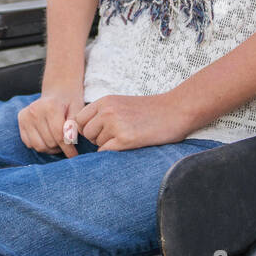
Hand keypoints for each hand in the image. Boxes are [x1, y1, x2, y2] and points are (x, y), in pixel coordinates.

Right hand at [18, 88, 83, 157]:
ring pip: (39, 146)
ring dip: (50, 149)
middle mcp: (35, 111)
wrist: (57, 90)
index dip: (68, 148)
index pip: (59, 136)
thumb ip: (75, 125)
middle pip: (49, 142)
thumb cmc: (70, 101)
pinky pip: (29, 143)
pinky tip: (48, 140)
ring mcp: (25, 116)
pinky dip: (40, 146)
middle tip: (67, 145)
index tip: (74, 156)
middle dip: (61, 148)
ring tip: (58, 145)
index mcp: (50, 106)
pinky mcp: (21, 120)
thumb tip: (71, 140)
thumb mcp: (78, 109)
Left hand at [74, 93, 188, 151]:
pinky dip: (114, 154)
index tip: (99, 133)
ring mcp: (116, 124)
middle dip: (97, 138)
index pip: (79, 119)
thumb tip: (82, 133)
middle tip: (117, 137)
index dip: (87, 129)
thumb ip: (103, 114)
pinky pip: (106, 153)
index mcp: (105, 101)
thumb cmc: (151, 111)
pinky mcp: (126, 139)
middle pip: (86, 133)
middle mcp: (107, 111)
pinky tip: (129, 146)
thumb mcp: (122, 104)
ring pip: (97, 144)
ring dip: (108, 146)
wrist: (176, 110)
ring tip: (127, 138)